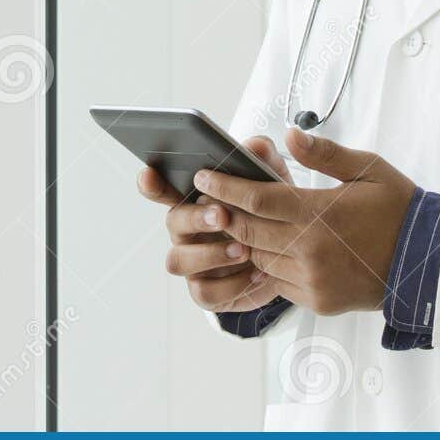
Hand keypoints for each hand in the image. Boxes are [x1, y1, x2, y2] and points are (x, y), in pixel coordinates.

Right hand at [136, 136, 292, 313]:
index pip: (160, 187)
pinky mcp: (206, 290)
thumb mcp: (271, 180)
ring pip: (179, 261)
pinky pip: (205, 293)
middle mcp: (186, 230)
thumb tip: (254, 145)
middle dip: (196, 218)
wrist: (290, 254)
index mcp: (192, 198)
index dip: (150, 183)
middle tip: (223, 215)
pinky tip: (257, 273)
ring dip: (210, 255)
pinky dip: (231, 286)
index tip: (150, 175)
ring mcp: (192, 261)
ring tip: (244, 249)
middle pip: (173, 222)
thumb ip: (262, 158)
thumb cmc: (268, 211)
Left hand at [193, 128, 415, 316]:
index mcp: (321, 214)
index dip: (226, 187)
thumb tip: (290, 135)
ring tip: (235, 220)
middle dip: (225, 213)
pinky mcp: (317, 300)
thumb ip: (325, 154)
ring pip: (259, 257)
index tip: (203, 177)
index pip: (257, 199)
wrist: (428, 263)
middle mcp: (311, 251)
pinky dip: (268, 263)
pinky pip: (277, 281)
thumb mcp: (369, 169)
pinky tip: (267, 246)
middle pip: (249, 230)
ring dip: (245, 239)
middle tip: (208, 197)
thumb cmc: (400, 209)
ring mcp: (313, 280)